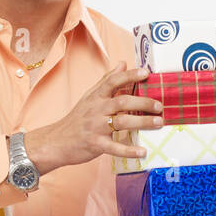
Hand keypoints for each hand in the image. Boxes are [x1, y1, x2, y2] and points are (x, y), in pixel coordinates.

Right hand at [25, 63, 159, 173]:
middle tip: (159, 106)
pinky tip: (142, 152)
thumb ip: (106, 80)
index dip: (130, 76)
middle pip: (122, 102)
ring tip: (158, 123)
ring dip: (142, 123)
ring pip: (122, 122)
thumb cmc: (76, 120)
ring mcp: (96, 127)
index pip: (113, 81)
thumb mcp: (89, 97)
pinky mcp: (95, 144)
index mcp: (96, 97)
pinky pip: (115, 147)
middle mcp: (96, 110)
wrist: (56, 142)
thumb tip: (122, 62)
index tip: (146, 73)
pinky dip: (129, 150)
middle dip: (143, 103)